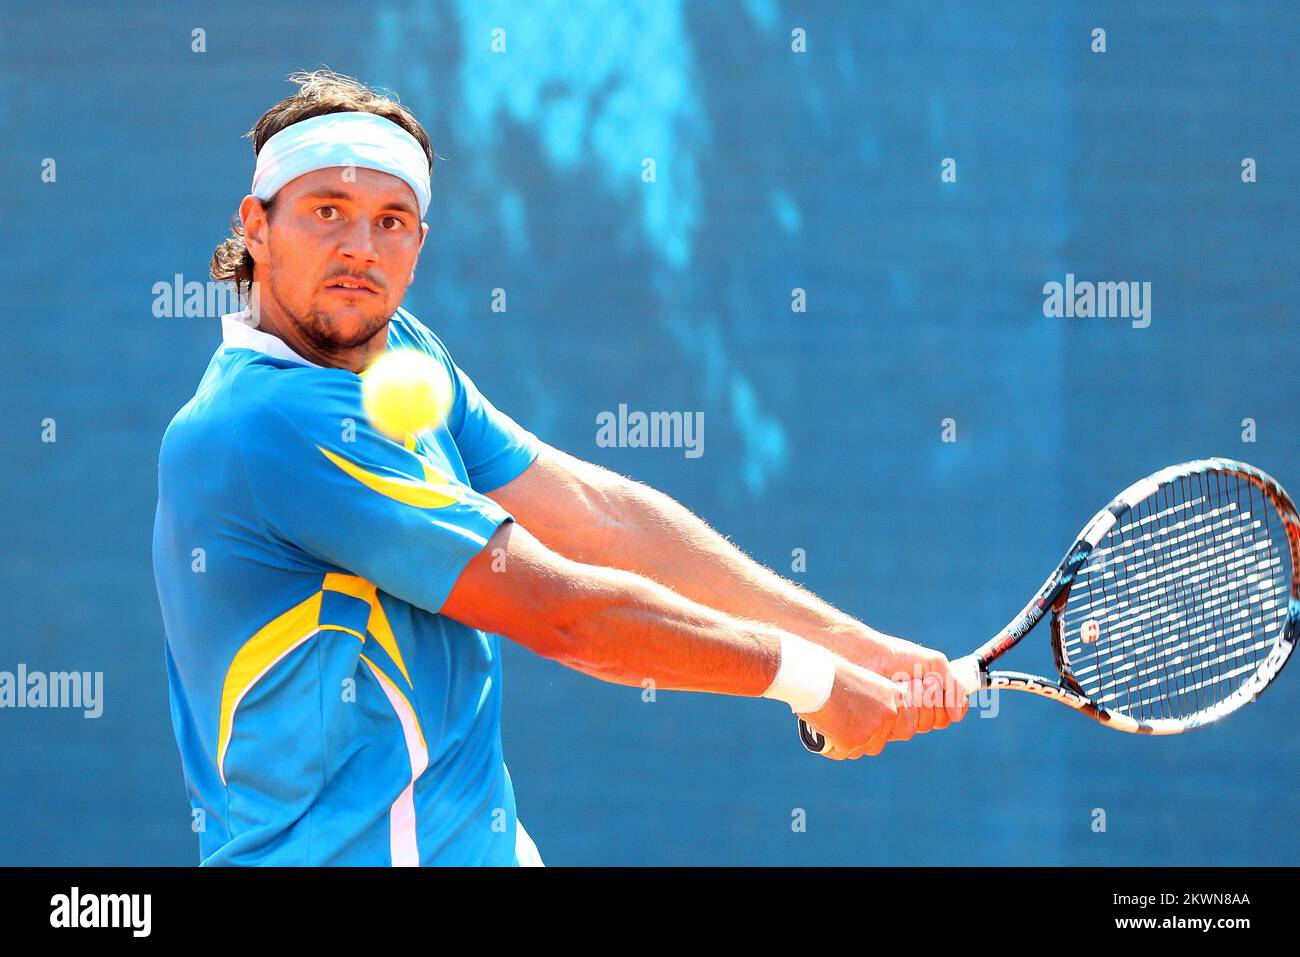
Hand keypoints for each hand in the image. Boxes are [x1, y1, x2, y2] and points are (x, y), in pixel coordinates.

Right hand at [796, 661, 915, 759]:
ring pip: (861, 749)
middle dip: (863, 739)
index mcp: (895, 697)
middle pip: (879, 742)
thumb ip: (876, 700)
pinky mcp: (853, 741)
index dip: (886, 730)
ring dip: (847, 744)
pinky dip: (832, 747)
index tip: (871, 728)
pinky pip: (843, 753)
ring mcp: (872, 730)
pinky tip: (824, 733)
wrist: (814, 679)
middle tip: (845, 726)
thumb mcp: (865, 682)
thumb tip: (874, 719)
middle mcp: (888, 715)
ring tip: (831, 726)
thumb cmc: (833, 676)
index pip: (904, 727)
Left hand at [832, 627, 969, 734]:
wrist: (861, 656)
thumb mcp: (932, 663)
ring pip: (918, 726)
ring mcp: (900, 718)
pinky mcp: (884, 724)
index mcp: (930, 696)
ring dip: (916, 704)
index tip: (940, 689)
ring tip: (904, 684)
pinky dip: (902, 712)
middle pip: (936, 722)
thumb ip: (953, 684)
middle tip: (919, 681)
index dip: (949, 705)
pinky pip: (900, 731)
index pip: (948, 714)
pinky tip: (895, 695)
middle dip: (930, 700)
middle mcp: (916, 710)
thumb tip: (958, 717)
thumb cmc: (895, 656)